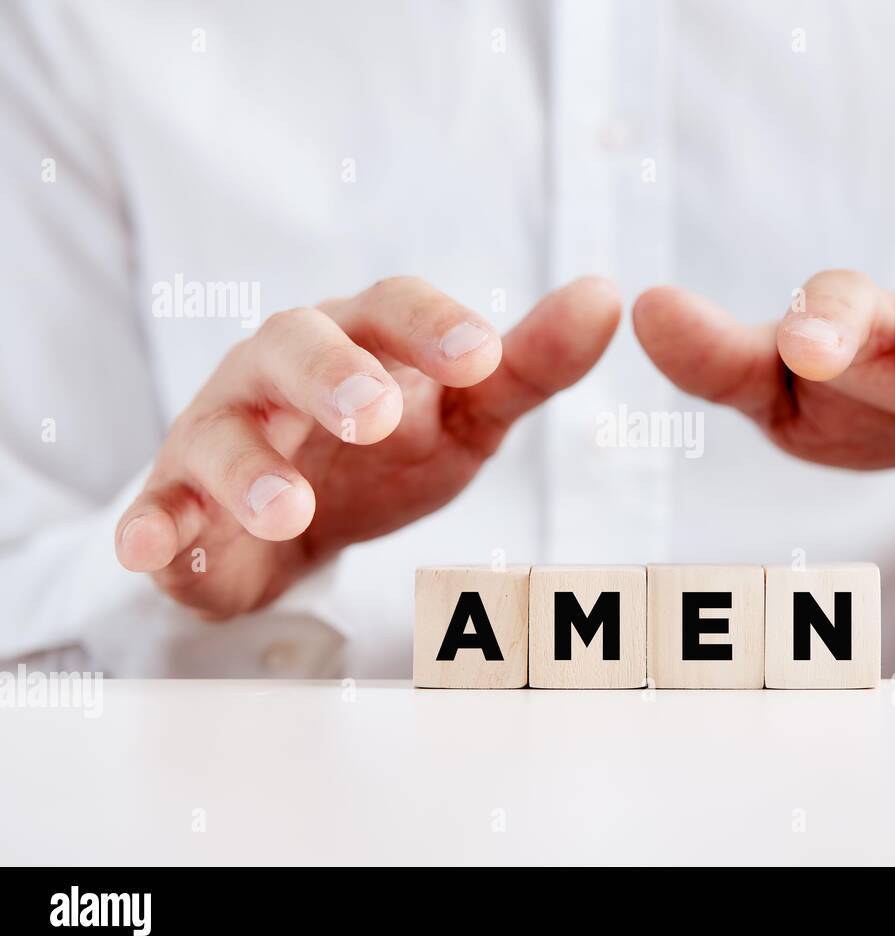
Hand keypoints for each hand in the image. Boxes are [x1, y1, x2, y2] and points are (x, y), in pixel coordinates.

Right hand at [116, 276, 620, 617]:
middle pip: (293, 347)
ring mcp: (223, 432)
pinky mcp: (179, 501)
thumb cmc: (389, 446)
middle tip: (375, 415)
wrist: (301, 516)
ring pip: (223, 435)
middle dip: (330, 376)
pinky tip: (154, 551)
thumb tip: (607, 293)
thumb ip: (531, 361)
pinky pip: (158, 509)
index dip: (433, 326)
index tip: (482, 355)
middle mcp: (282, 369)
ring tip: (290, 510)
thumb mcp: (468, 409)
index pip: (391, 306)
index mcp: (361, 336)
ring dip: (250, 470)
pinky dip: (154, 527)